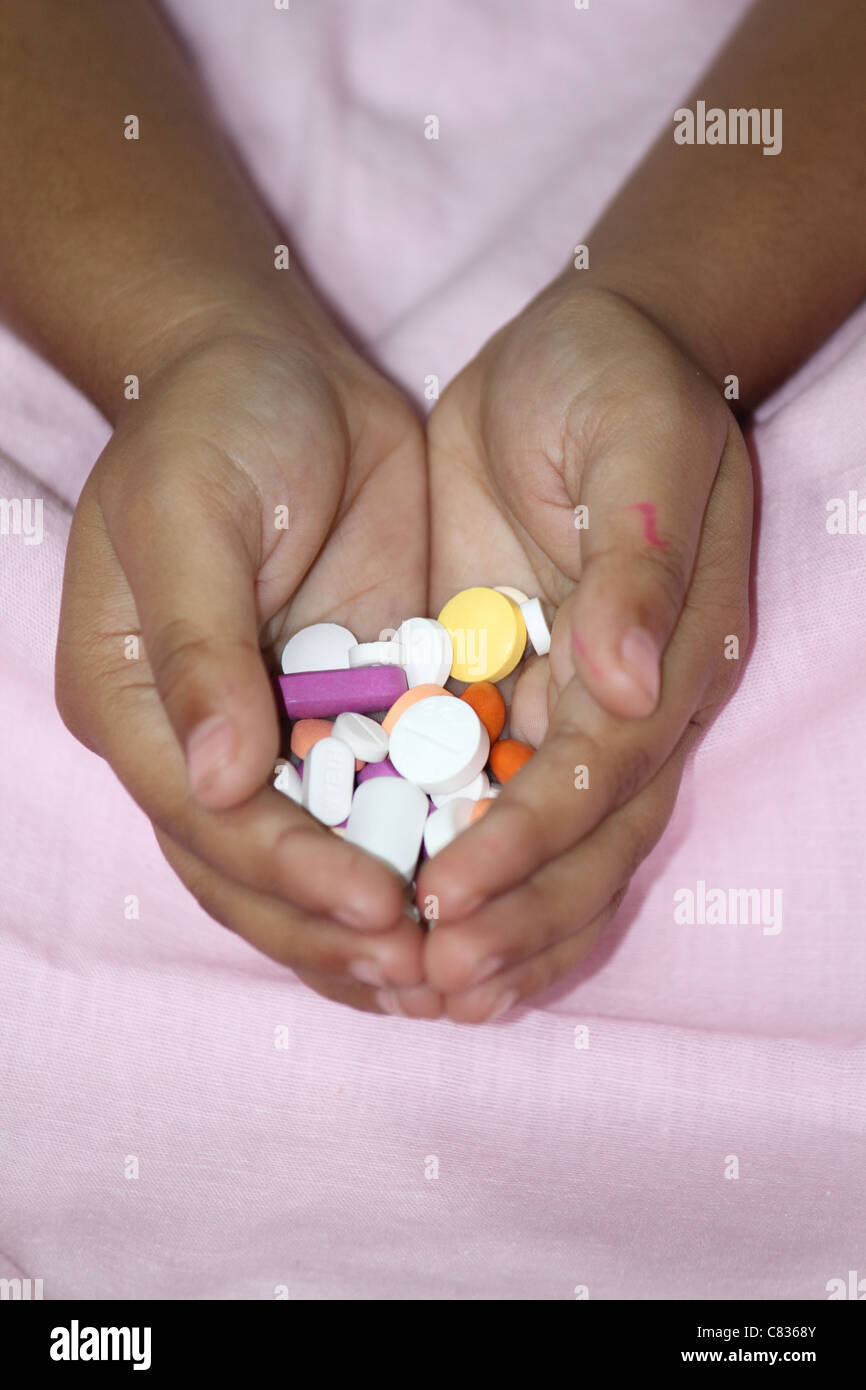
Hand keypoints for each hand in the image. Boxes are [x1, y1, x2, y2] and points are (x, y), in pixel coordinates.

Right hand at [56, 303, 441, 1016]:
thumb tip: (223, 781)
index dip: (290, 871)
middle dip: (334, 927)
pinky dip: (419, 855)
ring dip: (374, 924)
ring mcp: (275, 731)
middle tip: (428, 973)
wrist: (284, 366)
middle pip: (253, 870)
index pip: (207, 817)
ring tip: (453, 979)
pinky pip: (381, 801)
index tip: (378, 906)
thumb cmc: (213, 423)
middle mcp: (198, 738)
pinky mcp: (348, 708)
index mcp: (131, 702)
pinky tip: (475, 902)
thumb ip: (200, 648)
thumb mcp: (188, 516)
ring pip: (316, 856)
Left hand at [420, 282, 752, 1020]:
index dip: (534, 839)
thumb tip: (625, 686)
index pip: (604, 772)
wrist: (582, 345)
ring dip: (501, 921)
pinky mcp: (511, 683)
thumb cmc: (616, 377)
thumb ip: (640, 560)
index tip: (455, 894)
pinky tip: (415, 924)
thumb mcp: (639, 439)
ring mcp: (570, 700)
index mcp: (671, 650)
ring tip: (429, 992)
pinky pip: (489, 792)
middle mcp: (628, 698)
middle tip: (436, 981)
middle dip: (518, 913)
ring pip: (546, 840)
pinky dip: (464, 863)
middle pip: (586, 837)